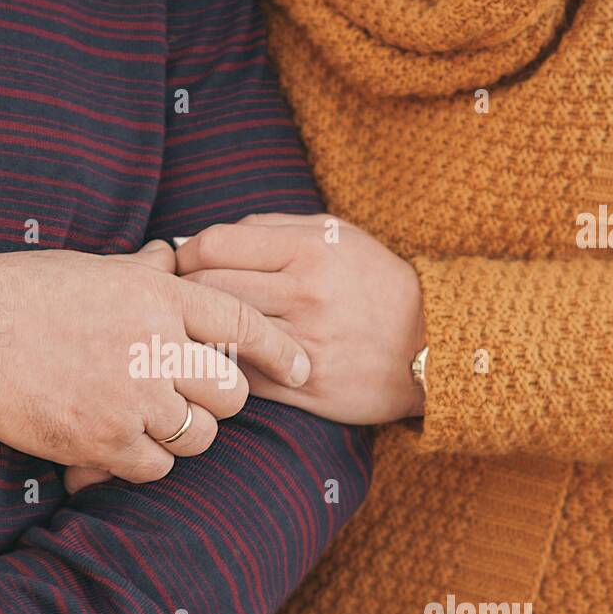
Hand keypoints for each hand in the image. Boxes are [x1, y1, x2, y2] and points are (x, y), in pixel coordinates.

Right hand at [0, 241, 310, 486]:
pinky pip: (157, 467)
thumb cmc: (28, 293)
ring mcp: (133, 397)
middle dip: (220, 399)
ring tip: (151, 420)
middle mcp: (156, 346)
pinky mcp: (105, 440)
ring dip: (184, 433)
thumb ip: (146, 271)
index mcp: (160, 295)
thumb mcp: (96, 268)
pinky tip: (120, 442)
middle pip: (232, 392)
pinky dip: (146, 461)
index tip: (301, 367)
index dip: (279, 350)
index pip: (243, 323)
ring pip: (201, 436)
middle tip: (192, 397)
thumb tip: (172, 255)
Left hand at [176, 214, 424, 424]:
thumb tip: (201, 239)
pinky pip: (241, 374)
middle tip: (179, 300)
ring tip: (195, 330)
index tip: (182, 265)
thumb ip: (269, 229)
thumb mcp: (336, 235)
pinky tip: (222, 359)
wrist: (433, 344)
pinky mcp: (305, 384)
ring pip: (220, 334)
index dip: (184, 255)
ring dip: (198, 333)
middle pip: (207, 290)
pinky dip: (223, 365)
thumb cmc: (373, 282)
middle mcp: (305, 294)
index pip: (213, 246)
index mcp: (309, 249)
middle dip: (182, 294)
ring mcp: (305, 342)